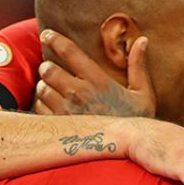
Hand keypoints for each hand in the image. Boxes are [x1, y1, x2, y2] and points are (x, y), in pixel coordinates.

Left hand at [35, 30, 154, 118]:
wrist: (132, 149)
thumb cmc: (137, 122)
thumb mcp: (143, 93)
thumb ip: (138, 65)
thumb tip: (142, 40)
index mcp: (98, 81)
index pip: (69, 51)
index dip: (54, 39)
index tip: (47, 34)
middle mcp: (79, 93)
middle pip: (48, 69)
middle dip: (48, 67)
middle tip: (52, 69)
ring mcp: (67, 111)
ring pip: (41, 88)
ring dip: (45, 86)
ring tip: (54, 89)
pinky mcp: (60, 125)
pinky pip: (40, 108)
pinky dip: (43, 104)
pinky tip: (54, 106)